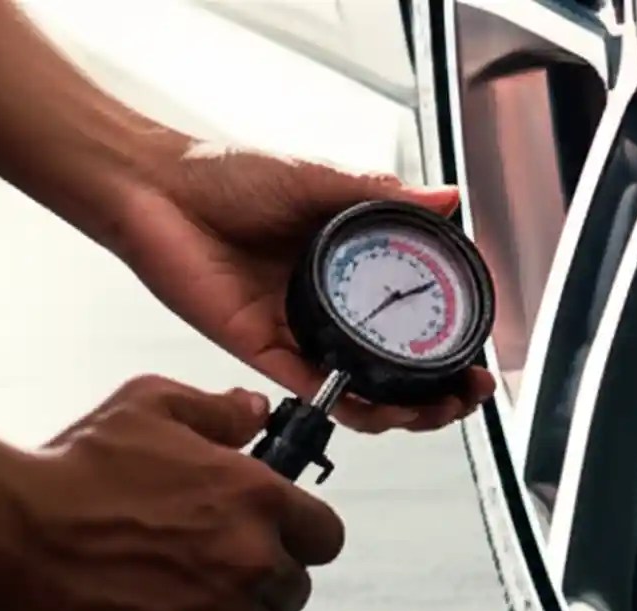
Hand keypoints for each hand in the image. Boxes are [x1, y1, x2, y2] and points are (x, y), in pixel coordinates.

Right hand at [0, 375, 343, 610]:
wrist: (16, 540)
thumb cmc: (75, 472)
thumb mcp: (150, 406)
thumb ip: (217, 410)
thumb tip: (254, 412)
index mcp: (255, 496)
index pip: (325, 533)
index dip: (300, 532)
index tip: (277, 533)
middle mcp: (252, 559)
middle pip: (294, 585)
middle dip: (262, 573)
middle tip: (213, 559)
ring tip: (181, 590)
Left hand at [108, 144, 495, 433]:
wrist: (157, 192)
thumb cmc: (225, 176)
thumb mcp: (317, 180)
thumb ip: (380, 196)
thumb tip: (448, 199)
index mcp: (342, 267)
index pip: (406, 314)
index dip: (445, 336)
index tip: (478, 342)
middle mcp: (323, 306)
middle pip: (390, 365)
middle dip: (437, 388)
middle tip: (470, 389)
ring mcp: (295, 332)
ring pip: (359, 388)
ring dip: (402, 408)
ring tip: (439, 407)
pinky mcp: (261, 351)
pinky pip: (313, 389)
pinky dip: (350, 403)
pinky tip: (381, 407)